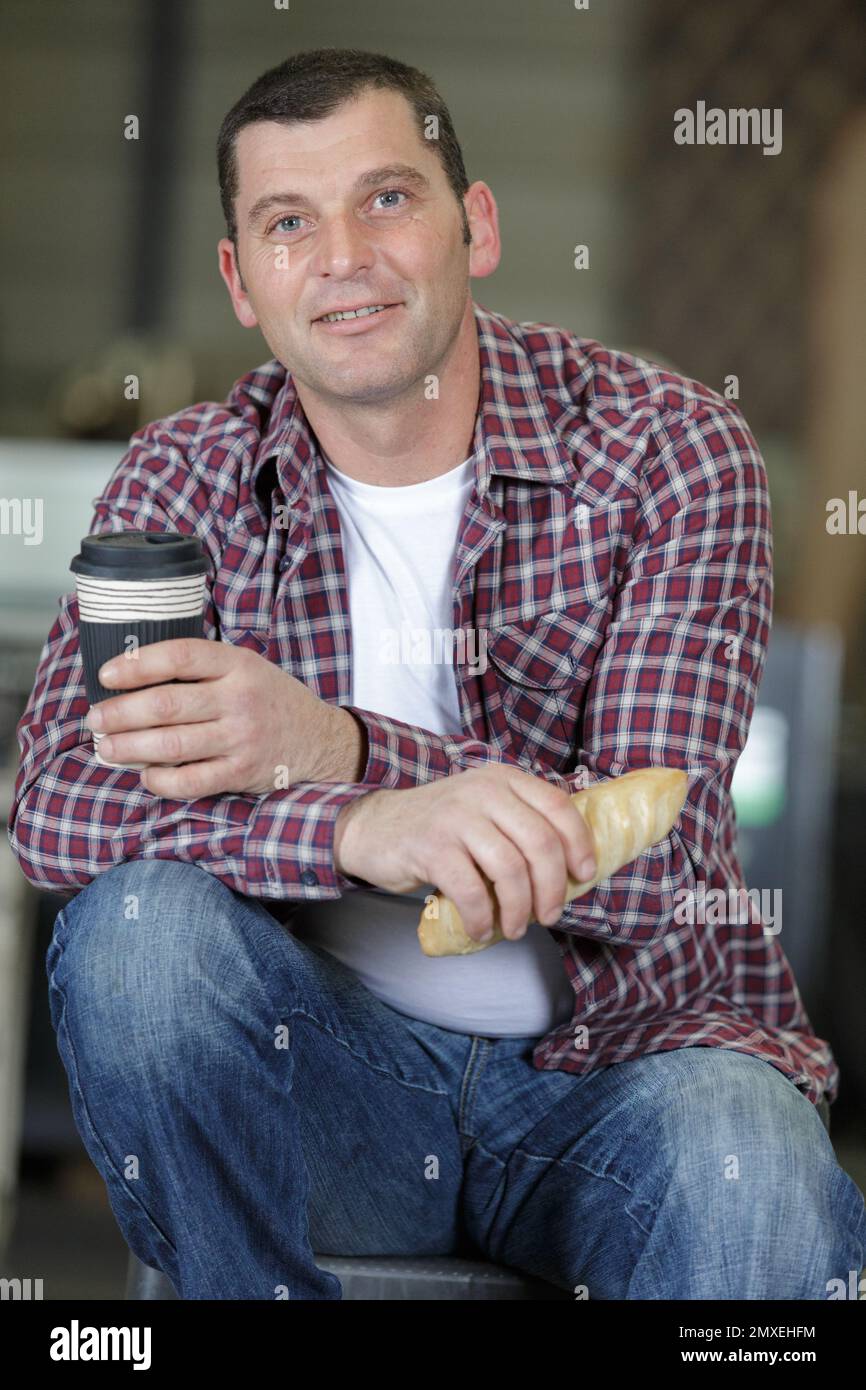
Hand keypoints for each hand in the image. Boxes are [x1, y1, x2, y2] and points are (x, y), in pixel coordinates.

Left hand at [85, 638, 362, 797]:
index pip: (178, 656)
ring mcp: (241, 739)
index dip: (136, 665)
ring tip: (106, 748)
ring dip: (129, 747)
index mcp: (238, 664)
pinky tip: (145, 774)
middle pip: (165, 705)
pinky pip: (190, 781)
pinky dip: (160, 780)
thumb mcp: (247, 667)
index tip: (106, 675)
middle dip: (119, 713)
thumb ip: (203, 667)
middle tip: (95, 719)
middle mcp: (240, 700)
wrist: (321, 741)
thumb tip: (135, 674)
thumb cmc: (272, 701)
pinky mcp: (241, 773)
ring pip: (171, 745)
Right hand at [333, 764, 596, 942]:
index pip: (558, 806)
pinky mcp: (432, 847)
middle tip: (549, 915)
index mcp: (503, 779)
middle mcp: (483, 791)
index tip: (584, 875)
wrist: (373, 827)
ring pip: (510, 870)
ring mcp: (456, 817)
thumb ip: (519, 823)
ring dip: (519, 909)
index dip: (579, 844)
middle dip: (552, 889)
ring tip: (514, 928)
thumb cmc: (438, 827)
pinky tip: (481, 928)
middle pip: (540, 843)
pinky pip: (471, 891)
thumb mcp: (483, 809)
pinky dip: (482, 917)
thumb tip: (568, 869)